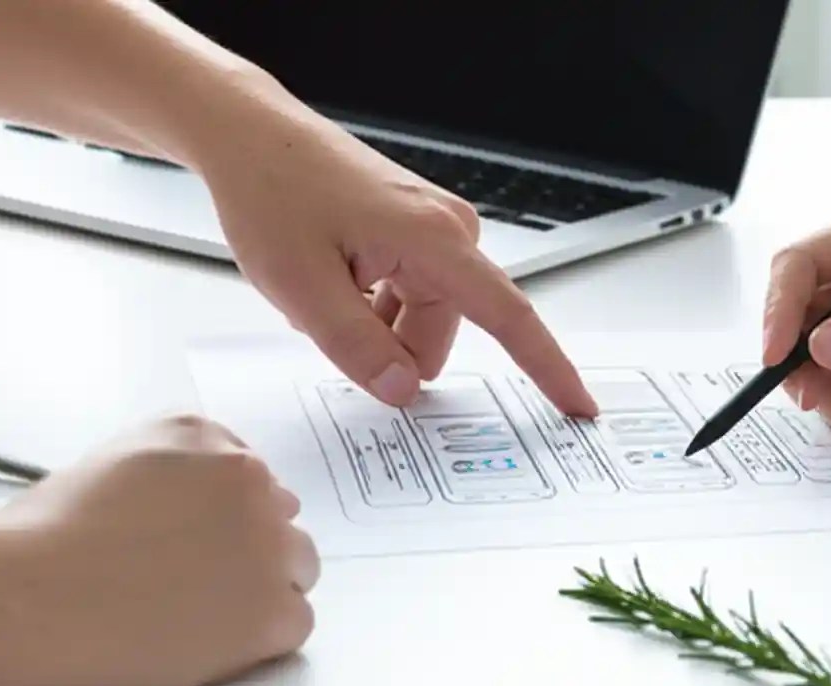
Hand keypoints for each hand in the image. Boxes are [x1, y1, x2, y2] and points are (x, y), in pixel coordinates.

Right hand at [0, 415, 317, 685]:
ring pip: (299, 564)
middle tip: (199, 579)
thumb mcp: (104, 467)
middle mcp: (247, 478)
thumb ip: (167, 477)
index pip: (245, 472)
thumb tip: (184, 508)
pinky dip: (263, 637)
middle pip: (278, 514)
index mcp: (201, 436)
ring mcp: (270, 542)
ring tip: (202, 612)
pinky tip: (211, 641)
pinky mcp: (275, 608)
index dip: (222, 513)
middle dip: (248, 545)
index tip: (200, 537)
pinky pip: (296, 621)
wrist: (29, 605)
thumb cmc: (38, 547)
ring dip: (265, 586)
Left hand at [189, 73, 596, 415]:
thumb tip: (406, 389)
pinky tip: (332, 275)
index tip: (579, 405)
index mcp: (434, 240)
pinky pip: (411, 291)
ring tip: (323, 284)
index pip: (508, 317)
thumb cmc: (272, 192)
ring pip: (423, 316)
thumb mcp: (301, 288)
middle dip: (391, 345)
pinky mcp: (417, 227)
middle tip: (327, 314)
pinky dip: (372, 301)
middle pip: (443, 329)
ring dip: (375, 321)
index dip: (547, 369)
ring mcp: (435, 227)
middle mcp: (449, 229)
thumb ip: (357, 348)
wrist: (251, 135)